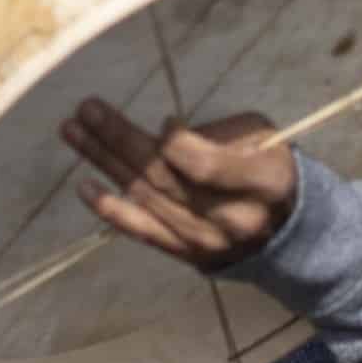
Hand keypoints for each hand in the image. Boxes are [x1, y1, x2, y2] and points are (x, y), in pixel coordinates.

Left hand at [61, 99, 296, 271]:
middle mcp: (231, 218)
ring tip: (73, 131)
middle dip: (119, 138)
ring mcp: (205, 241)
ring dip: (103, 162)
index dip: (176, 143)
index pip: (205, 166)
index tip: (165, 119)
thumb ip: (219, 136)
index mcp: (263, 183)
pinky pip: (141, 231)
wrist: (288, 235)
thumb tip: (164, 133)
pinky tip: (84, 186)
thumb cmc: (271, 171)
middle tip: (86, 108)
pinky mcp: (186, 254)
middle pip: (164, 177)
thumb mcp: (265, 140)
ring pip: (145, 198)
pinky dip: (111, 209)